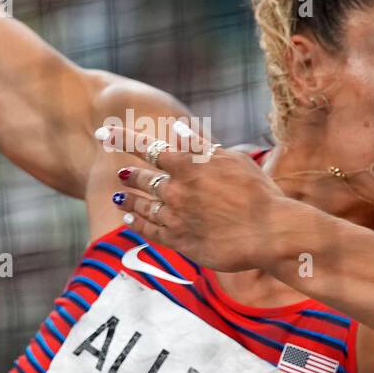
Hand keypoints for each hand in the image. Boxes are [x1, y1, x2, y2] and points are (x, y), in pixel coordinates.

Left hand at [97, 123, 288, 272]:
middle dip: (128, 174)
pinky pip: (150, 231)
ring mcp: (175, 217)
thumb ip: (200, 146)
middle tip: (119, 173)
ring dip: (128, 199)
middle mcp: (176, 190)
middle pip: (141, 178)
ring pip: (142, 206)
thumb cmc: (258, 193)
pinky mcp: (179, 242)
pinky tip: (129, 219)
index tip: (103, 132)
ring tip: (119, 195)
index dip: (123, 139)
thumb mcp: (232, 160)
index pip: (148, 148)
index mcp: (188, 166)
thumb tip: (178, 130)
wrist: (270, 233)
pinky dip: (137, 223)